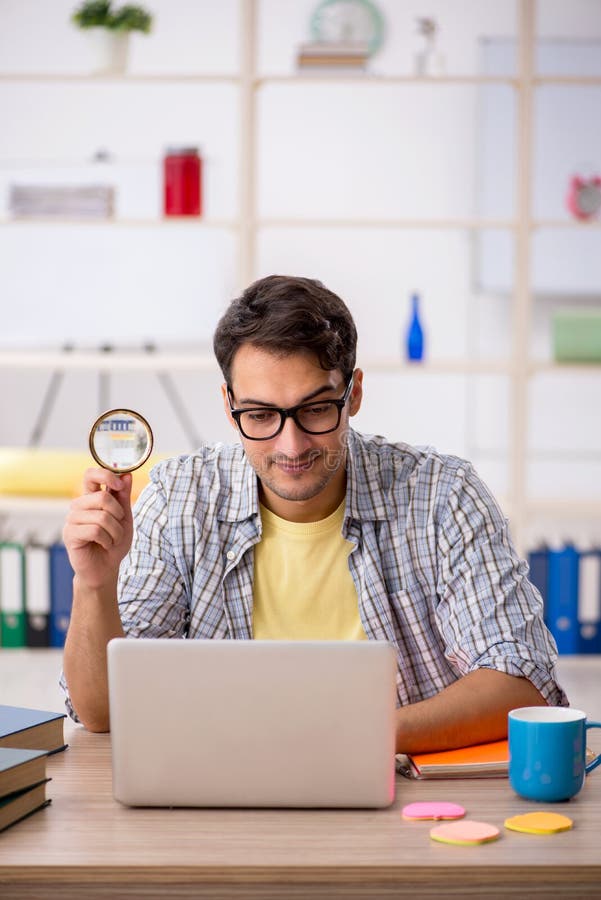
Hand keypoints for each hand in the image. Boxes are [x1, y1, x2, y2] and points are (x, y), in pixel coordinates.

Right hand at [62, 467, 133, 590]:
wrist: (106, 568)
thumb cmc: (114, 542)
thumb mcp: (124, 517)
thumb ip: (123, 496)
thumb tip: (126, 475)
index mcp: (91, 498)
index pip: (90, 474)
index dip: (105, 475)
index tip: (119, 485)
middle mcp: (79, 506)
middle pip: (102, 498)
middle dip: (118, 514)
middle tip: (118, 526)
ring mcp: (72, 520)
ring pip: (101, 516)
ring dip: (115, 531)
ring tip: (112, 539)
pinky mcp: (70, 534)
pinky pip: (95, 530)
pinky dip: (107, 540)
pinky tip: (104, 545)